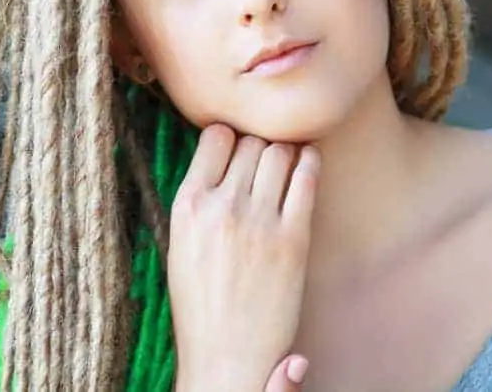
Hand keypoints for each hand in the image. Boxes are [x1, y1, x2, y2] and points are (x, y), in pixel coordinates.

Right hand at [168, 124, 319, 390]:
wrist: (227, 356)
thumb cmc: (201, 303)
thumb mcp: (180, 242)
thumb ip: (199, 199)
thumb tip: (224, 154)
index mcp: (187, 204)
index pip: (216, 136)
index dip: (231, 136)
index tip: (240, 144)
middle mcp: (221, 206)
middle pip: (252, 142)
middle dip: (261, 144)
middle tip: (268, 156)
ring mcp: (259, 221)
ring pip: (279, 152)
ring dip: (286, 151)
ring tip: (290, 158)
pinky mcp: (293, 239)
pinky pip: (307, 180)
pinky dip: (311, 163)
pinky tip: (310, 163)